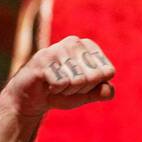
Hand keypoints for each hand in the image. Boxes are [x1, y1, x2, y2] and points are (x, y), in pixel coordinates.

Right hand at [2, 35, 116, 117]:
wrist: (32, 98)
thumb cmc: (62, 91)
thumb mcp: (87, 93)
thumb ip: (102, 92)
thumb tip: (109, 91)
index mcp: (88, 46)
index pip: (108, 71)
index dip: (95, 85)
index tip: (82, 84)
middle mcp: (74, 42)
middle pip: (95, 76)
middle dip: (82, 89)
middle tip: (68, 85)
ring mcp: (57, 49)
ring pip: (79, 81)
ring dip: (68, 90)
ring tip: (57, 84)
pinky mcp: (43, 60)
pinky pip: (62, 83)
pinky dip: (56, 91)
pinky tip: (47, 84)